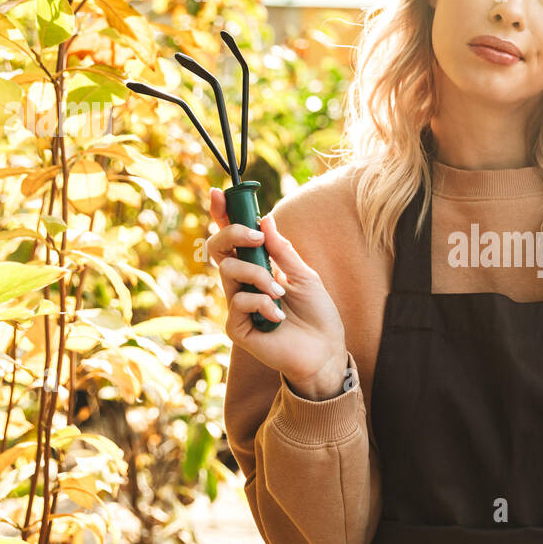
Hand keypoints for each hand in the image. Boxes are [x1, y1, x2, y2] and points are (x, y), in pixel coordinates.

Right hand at [208, 188, 349, 399]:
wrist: (325, 350)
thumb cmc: (317, 315)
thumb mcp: (304, 275)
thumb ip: (283, 251)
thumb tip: (266, 219)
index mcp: (257, 267)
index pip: (233, 238)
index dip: (223, 214)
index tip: (219, 193)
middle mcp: (242, 283)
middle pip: (217, 248)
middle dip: (234, 234)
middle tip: (257, 237)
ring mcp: (237, 305)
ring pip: (228, 272)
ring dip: (258, 275)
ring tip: (280, 292)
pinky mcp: (236, 327)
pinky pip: (238, 302)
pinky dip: (262, 303)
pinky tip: (278, 317)